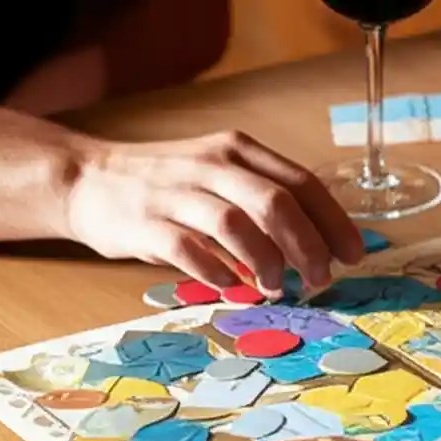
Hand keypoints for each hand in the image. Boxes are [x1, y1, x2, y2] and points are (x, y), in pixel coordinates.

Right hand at [64, 131, 362, 296]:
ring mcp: (176, 193)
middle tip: (321, 280)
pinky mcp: (144, 223)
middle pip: (276, 204)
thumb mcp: (220, 177)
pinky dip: (216, 272)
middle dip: (308, 247)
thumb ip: (263, 202)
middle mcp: (210, 165)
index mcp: (237, 151)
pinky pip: (188, 249)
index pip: (301, 183)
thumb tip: (316, 246)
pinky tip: (231, 288)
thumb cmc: (167, 185)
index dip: (333, 222)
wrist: (87, 178)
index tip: (353, 255)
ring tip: (276, 288)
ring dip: (266, 263)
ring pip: (235, 225)